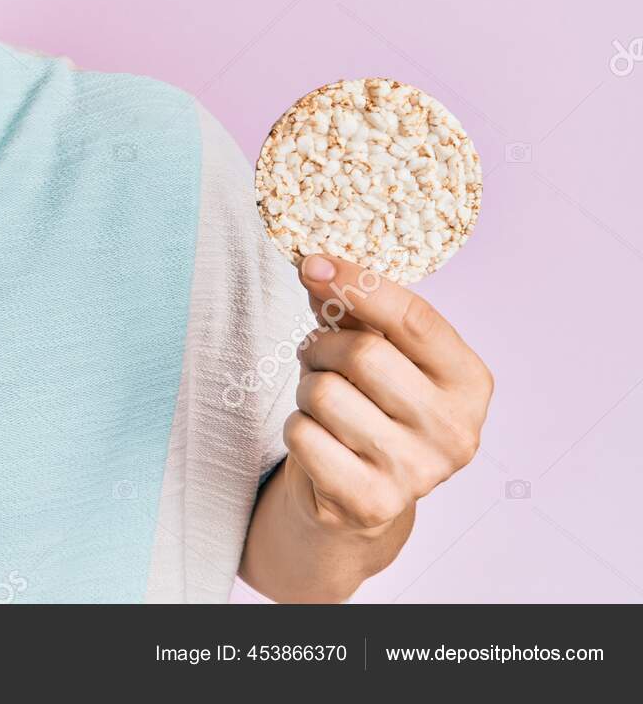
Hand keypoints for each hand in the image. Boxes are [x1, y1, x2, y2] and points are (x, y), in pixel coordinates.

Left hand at [282, 254, 492, 534]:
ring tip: (321, 401)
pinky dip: (296, 427)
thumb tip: (318, 268)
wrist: (363, 497)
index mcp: (469, 383)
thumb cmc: (374, 409)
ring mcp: (416, 472)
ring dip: (305, 388)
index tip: (314, 264)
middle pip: (362, 354)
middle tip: (316, 355)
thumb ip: (355, 312)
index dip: (359, 285)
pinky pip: (302, 434)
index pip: (415, 319)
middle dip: (322, 346)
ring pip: (324, 393)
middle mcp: (455, 430)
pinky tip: (319, 439)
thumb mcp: (381, 355)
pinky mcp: (371, 502)